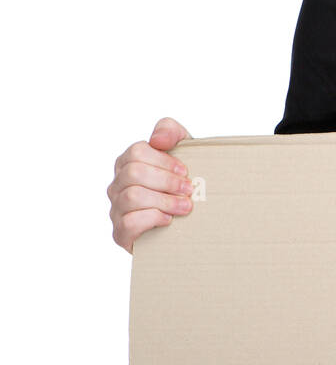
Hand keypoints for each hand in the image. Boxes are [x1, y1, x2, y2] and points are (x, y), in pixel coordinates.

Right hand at [108, 117, 194, 252]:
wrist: (189, 224)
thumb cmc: (182, 184)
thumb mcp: (183, 151)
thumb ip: (170, 131)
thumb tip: (157, 139)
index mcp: (128, 163)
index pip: (137, 152)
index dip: (164, 161)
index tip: (185, 171)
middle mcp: (117, 185)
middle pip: (134, 173)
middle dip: (167, 181)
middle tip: (189, 190)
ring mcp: (116, 209)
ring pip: (132, 197)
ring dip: (165, 201)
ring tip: (185, 207)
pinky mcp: (120, 233)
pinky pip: (129, 222)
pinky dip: (153, 219)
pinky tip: (168, 220)